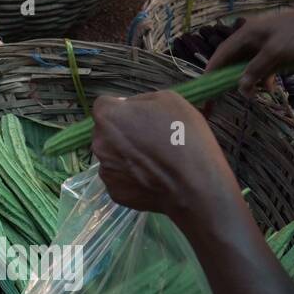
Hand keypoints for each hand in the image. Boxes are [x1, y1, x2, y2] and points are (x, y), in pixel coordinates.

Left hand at [91, 91, 242, 222]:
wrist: (194, 185)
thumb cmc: (183, 137)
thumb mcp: (168, 99)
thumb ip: (140, 100)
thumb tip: (129, 108)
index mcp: (108, 117)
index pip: (105, 106)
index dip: (124, 109)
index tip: (141, 117)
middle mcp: (99, 144)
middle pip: (107, 133)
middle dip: (123, 133)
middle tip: (150, 139)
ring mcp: (106, 172)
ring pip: (113, 157)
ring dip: (126, 156)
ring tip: (154, 162)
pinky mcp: (115, 193)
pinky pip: (121, 179)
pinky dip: (132, 178)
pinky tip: (152, 179)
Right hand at [206, 4, 293, 95]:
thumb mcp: (275, 52)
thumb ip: (256, 70)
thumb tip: (241, 88)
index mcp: (246, 35)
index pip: (221, 55)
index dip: (211, 71)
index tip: (204, 88)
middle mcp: (251, 40)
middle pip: (232, 63)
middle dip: (227, 81)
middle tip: (218, 99)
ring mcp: (264, 47)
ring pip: (248, 68)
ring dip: (249, 82)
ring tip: (251, 96)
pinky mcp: (277, 53)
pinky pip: (264, 69)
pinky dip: (264, 79)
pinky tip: (269, 89)